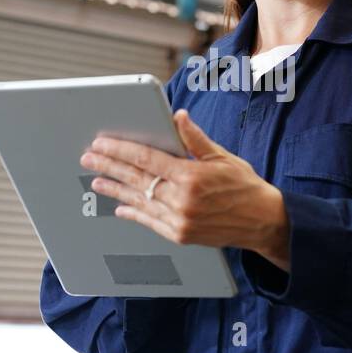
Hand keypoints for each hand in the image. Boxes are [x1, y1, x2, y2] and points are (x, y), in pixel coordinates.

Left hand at [80, 109, 290, 269]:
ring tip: (97, 181)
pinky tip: (120, 206)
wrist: (263, 222)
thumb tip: (177, 117)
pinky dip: (133, 213)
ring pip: (139, 201)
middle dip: (109, 166)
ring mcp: (180, 220)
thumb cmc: (244, 186)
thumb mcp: (222, 157)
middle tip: (89, 158)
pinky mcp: (181, 235)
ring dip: (115, 190)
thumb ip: (195, 139)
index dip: (120, 149)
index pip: (146, 158)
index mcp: (191, 175)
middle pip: (136, 179)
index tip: (101, 143)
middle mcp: (183, 199)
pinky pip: (150, 222)